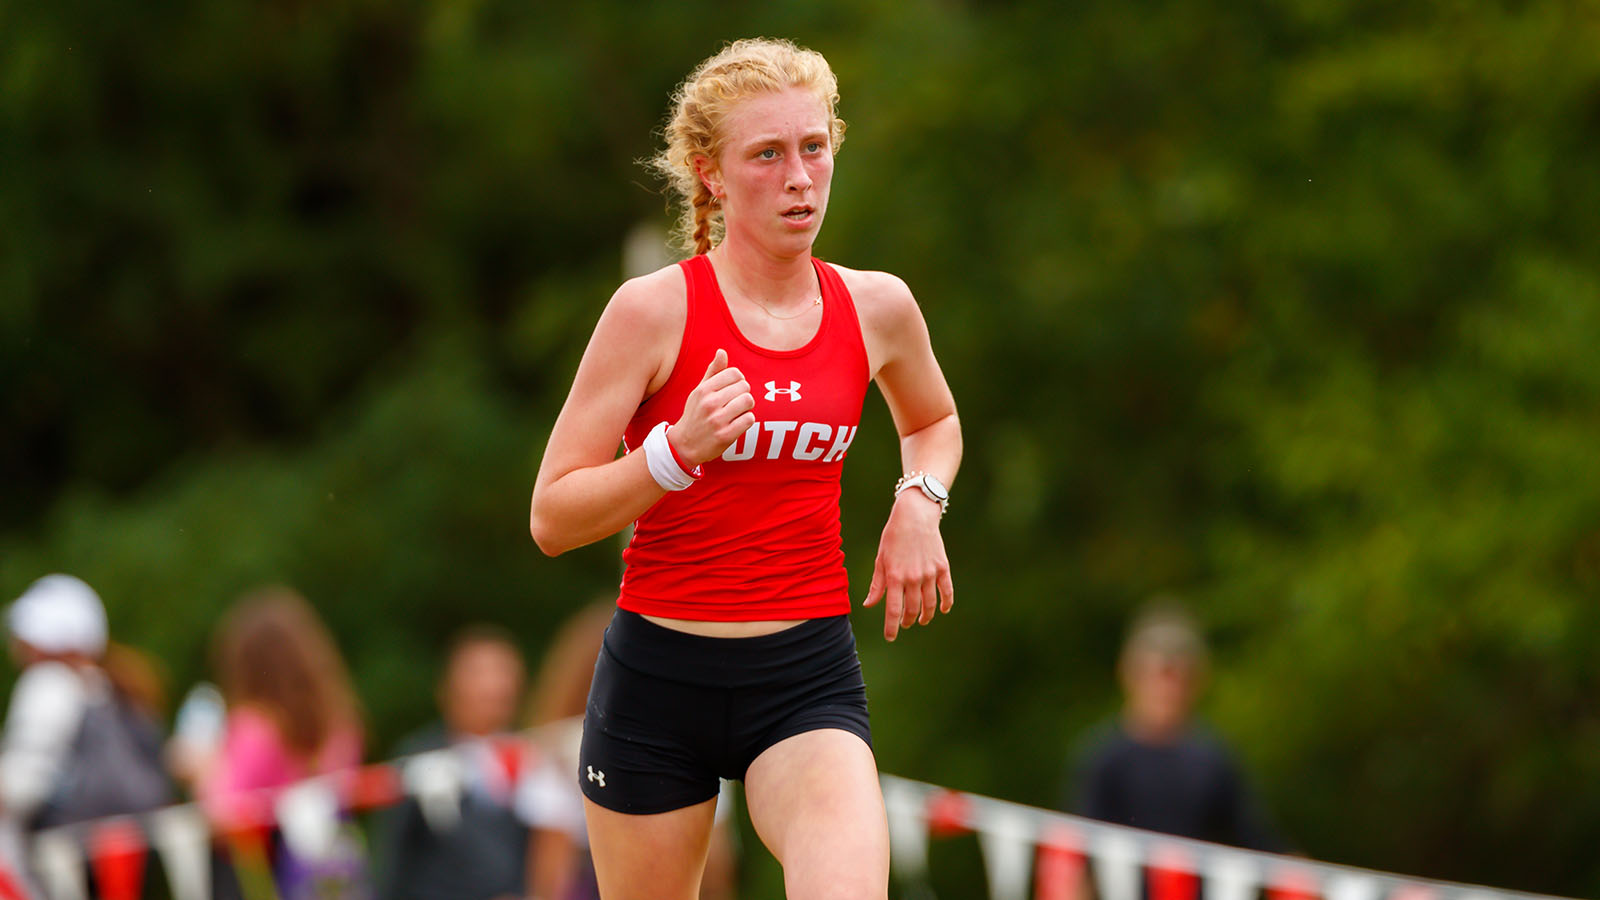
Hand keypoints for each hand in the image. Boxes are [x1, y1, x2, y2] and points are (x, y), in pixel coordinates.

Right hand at [670, 348, 756, 466]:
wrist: (684, 445)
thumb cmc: (695, 414)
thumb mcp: (699, 392)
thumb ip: (712, 372)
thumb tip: (722, 351)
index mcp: (703, 390)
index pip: (734, 373)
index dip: (739, 380)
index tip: (734, 389)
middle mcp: (710, 403)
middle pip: (744, 387)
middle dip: (743, 394)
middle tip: (736, 403)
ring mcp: (717, 420)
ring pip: (748, 401)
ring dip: (747, 407)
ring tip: (738, 412)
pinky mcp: (725, 435)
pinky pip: (749, 419)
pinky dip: (747, 420)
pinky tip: (738, 423)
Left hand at [863, 491, 953, 640]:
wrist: (915, 516)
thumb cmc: (893, 537)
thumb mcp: (881, 559)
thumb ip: (877, 584)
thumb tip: (869, 604)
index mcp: (894, 577)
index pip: (892, 610)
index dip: (891, 627)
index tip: (890, 637)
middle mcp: (912, 578)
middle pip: (912, 610)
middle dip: (908, 621)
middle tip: (906, 623)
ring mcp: (929, 574)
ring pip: (929, 604)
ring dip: (925, 616)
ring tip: (921, 620)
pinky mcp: (942, 568)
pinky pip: (946, 591)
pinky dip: (946, 603)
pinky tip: (942, 610)